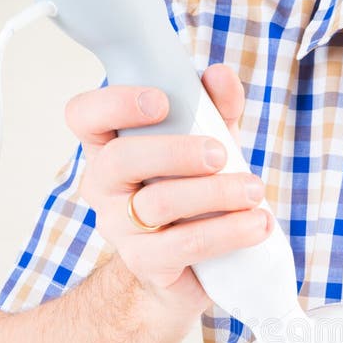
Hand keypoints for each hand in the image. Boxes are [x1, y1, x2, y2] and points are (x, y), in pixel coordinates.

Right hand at [66, 63, 270, 314]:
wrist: (188, 267)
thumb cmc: (193, 192)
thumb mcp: (207, 144)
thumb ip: (215, 109)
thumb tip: (221, 76)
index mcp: (109, 147)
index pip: (85, 116)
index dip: (114, 103)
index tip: (162, 101)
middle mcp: (104, 187)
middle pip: (121, 160)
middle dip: (175, 152)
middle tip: (221, 154)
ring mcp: (120, 228)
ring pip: (157, 205)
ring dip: (214, 194)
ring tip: (255, 191)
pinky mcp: (148, 263)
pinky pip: (183, 246)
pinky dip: (227, 233)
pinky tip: (258, 225)